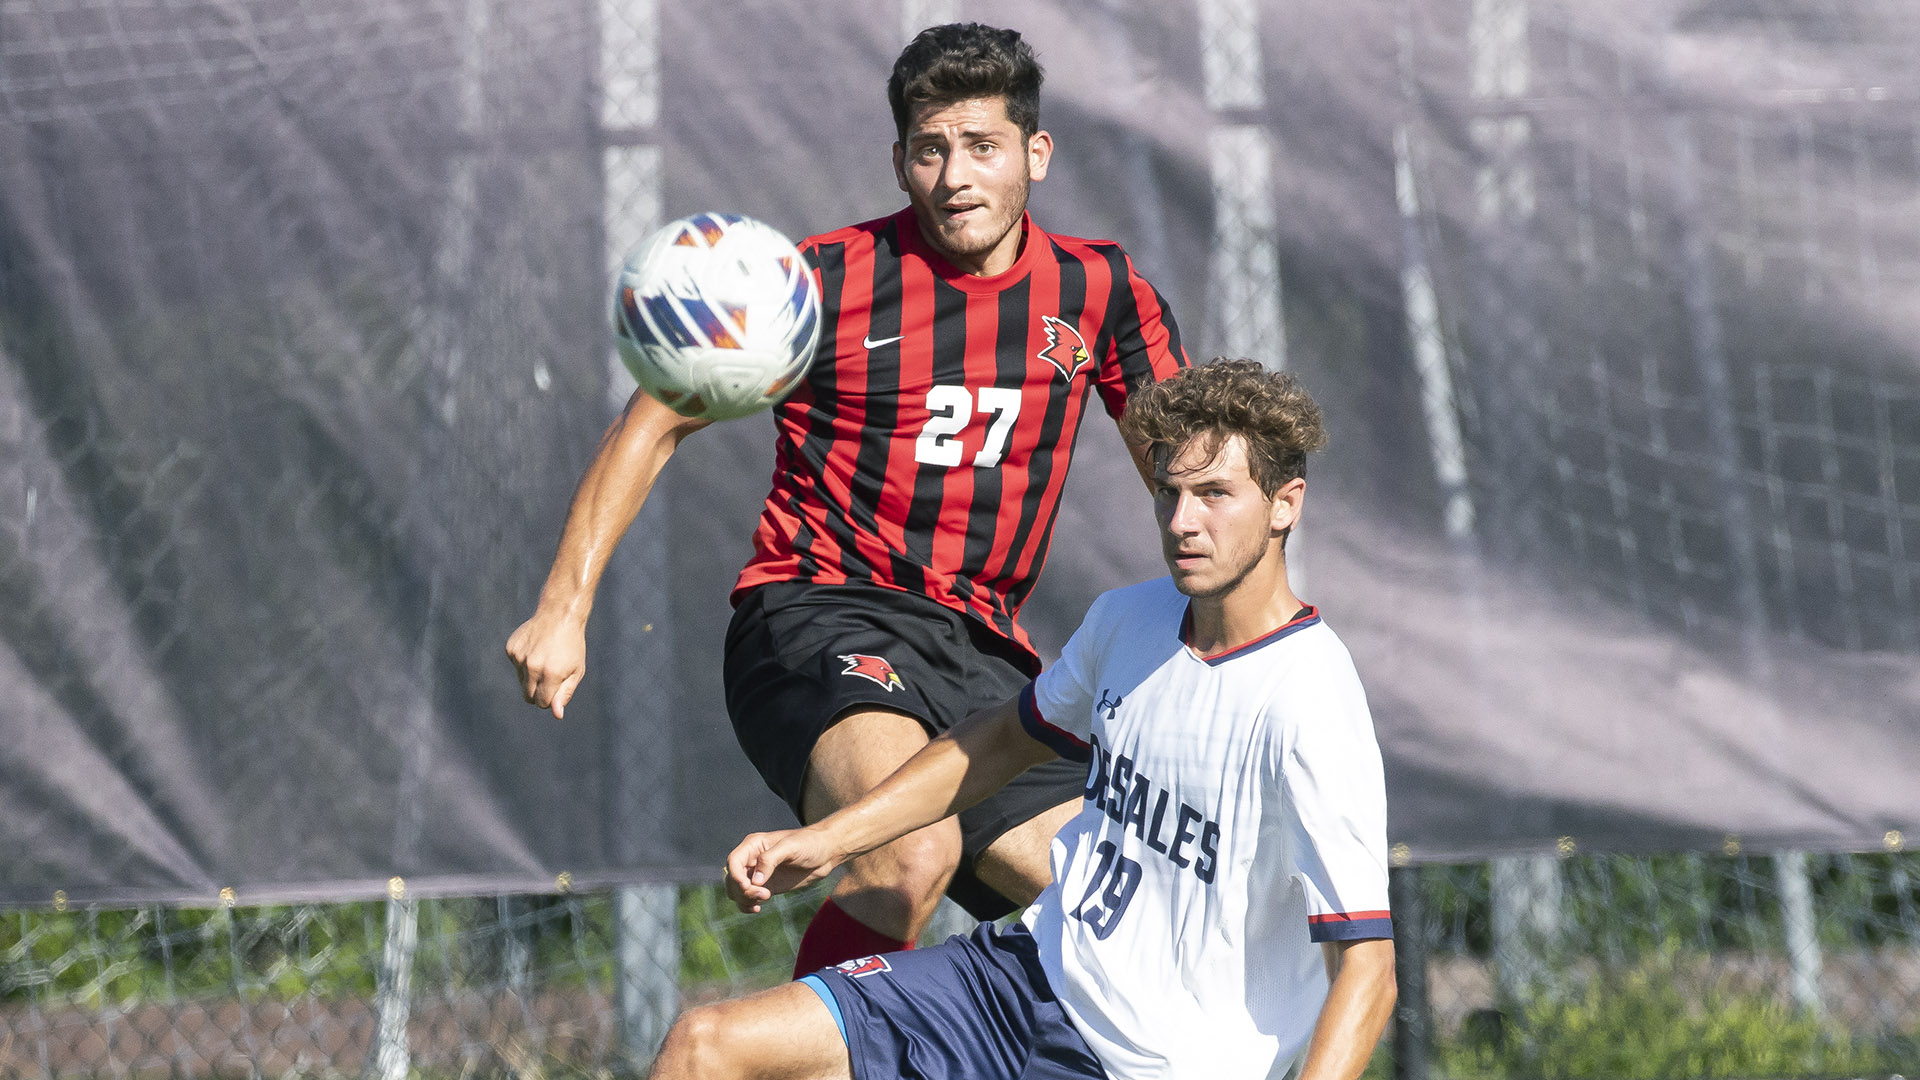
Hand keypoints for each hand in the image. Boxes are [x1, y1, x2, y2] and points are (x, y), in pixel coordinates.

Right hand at [505, 609, 586, 718]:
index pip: (542, 703)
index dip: (551, 699)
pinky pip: (516, 666)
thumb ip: (565, 694)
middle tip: (550, 677)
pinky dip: (524, 662)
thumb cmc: (572, 645)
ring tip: (544, 658)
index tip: (557, 688)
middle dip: (539, 693)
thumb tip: (556, 714)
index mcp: (551, 674)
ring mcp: (519, 657)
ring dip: (532, 676)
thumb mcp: (576, 670)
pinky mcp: (511, 649)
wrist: (559, 615)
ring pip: (521, 681)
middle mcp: (532, 667)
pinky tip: (535, 648)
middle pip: (528, 696)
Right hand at [725, 829, 842, 912]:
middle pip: (733, 879)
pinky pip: (748, 898)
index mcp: (754, 845)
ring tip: (765, 898)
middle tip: (765, 894)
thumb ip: (770, 860)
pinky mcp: (766, 887)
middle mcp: (752, 860)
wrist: (826, 853)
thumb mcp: (790, 847)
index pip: (733, 862)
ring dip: (745, 899)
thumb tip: (755, 880)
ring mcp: (758, 874)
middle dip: (744, 890)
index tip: (748, 886)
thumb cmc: (809, 844)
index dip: (736, 876)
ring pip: (737, 891)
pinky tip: (757, 908)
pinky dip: (747, 905)